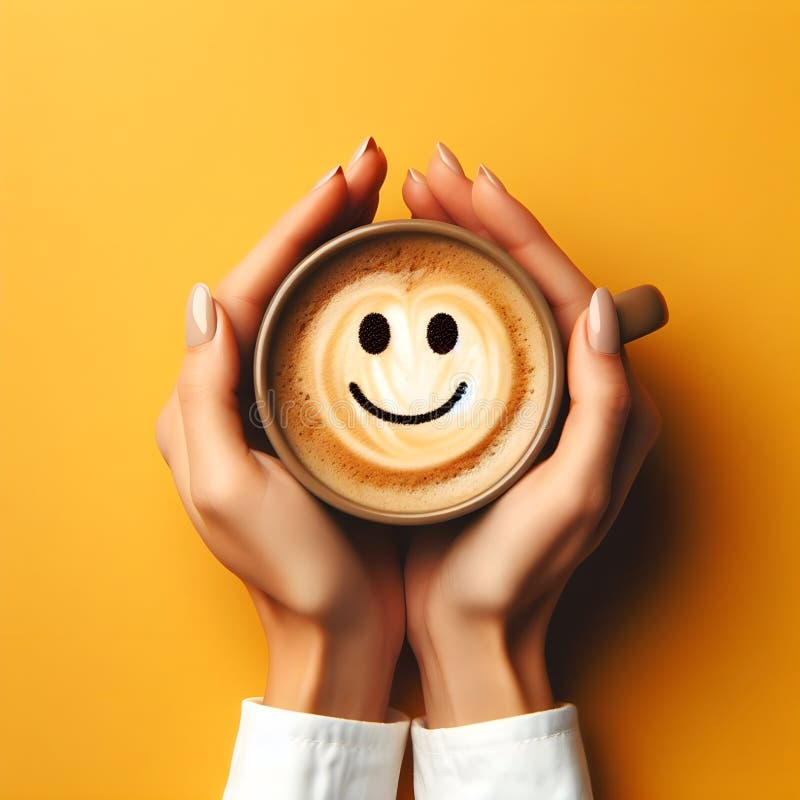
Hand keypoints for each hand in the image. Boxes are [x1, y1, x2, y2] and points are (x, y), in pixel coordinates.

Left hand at [156, 138, 404, 721]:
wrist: (338, 632)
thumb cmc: (291, 574)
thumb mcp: (231, 493)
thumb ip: (207, 397)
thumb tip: (204, 303)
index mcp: (204, 407)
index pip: (242, 292)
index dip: (292, 232)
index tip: (341, 183)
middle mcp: (235, 395)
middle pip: (274, 286)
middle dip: (318, 223)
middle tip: (369, 170)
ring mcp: (279, 405)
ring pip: (305, 305)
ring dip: (338, 249)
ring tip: (378, 203)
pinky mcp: (320, 419)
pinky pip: (332, 340)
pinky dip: (357, 296)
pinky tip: (385, 273)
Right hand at [402, 144, 661, 726]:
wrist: (473, 627)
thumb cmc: (520, 573)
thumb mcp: (574, 496)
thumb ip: (604, 404)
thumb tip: (600, 306)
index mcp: (601, 399)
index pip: (560, 288)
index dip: (515, 229)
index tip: (469, 183)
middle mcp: (565, 388)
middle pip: (522, 282)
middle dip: (479, 221)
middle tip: (428, 174)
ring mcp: (518, 397)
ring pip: (488, 300)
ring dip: (454, 247)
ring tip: (412, 204)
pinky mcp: (479, 412)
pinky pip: (460, 336)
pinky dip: (435, 294)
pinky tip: (405, 271)